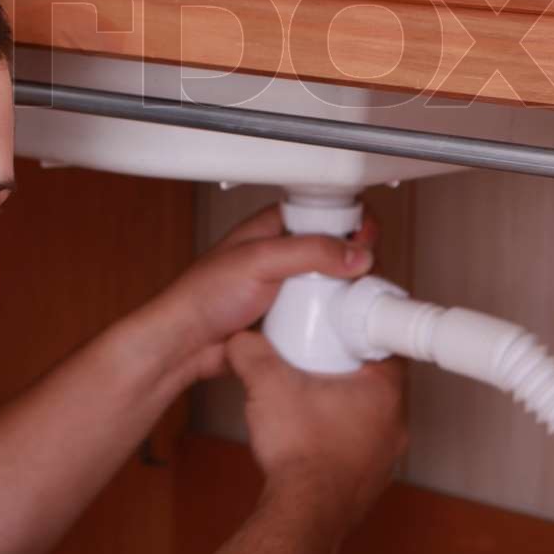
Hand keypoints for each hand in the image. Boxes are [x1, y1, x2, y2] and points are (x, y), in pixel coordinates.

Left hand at [143, 203, 377, 383]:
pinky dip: (336, 316)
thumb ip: (308, 252)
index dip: (351, 221)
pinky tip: (342, 324)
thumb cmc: (204, 295)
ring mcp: (287, 284)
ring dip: (348, 290)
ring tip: (359, 299)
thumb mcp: (260, 262)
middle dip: (355, 259)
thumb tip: (355, 253)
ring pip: (333, 281)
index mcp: (273, 226)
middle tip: (365, 275)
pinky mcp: (289, 314)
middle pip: (336, 247)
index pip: (324, 210)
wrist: (187, 343)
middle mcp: (283, 252)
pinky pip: (324, 311)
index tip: (367, 241)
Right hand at [229, 330, 406, 533]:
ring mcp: (384, 457)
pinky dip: (337, 435)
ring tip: (308, 395)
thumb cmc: (301, 452)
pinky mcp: (368, 480)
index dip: (359, 332)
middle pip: (377, 382)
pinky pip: (358, 445)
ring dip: (343, 404)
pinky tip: (309, 434)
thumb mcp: (267, 384)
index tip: (338, 327)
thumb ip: (251, 352)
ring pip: (369, 416)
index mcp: (384, 393)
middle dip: (345, 368)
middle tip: (316, 357)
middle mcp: (394, 426)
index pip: (387, 346)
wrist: (303, 512)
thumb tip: (240, 341)